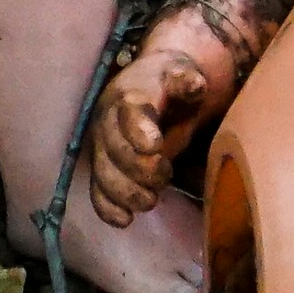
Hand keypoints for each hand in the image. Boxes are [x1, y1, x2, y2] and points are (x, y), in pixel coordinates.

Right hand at [81, 0, 261, 226]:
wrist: (153, 83)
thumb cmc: (172, 82)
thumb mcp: (184, 73)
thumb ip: (187, 81)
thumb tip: (196, 86)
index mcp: (129, 95)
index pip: (129, 113)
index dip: (139, 131)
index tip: (156, 147)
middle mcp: (108, 120)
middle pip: (114, 149)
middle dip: (138, 169)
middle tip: (165, 175)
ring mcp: (101, 145)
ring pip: (103, 173)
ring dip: (125, 192)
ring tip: (150, 200)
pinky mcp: (102, 166)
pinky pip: (97, 190)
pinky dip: (107, 207)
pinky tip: (125, 219)